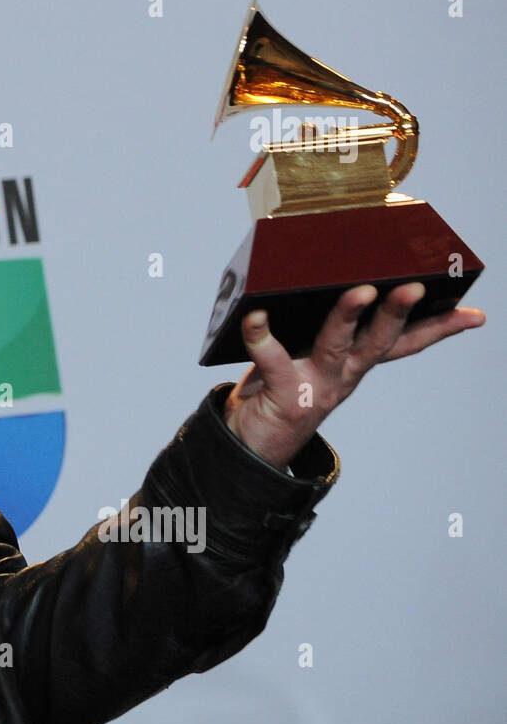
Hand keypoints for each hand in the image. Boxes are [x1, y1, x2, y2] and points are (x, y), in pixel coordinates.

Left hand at [225, 282, 485, 468]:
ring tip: (360, 290)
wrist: (249, 446)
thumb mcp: (310, 358)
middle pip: (379, 342)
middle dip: (399, 313)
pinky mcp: (283, 393)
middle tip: (415, 287)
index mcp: (355, 366)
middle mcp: (342, 376)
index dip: (439, 329)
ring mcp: (316, 385)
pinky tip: (254, 315)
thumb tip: (322, 277)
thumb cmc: (277, 389)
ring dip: (349, 316)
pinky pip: (272, 360)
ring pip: (337, 346)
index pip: (404, 344)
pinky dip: (261, 336)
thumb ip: (321, 329)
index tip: (473, 314)